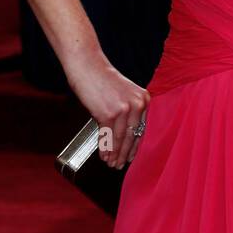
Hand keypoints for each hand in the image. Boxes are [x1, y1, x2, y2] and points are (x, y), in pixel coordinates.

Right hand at [64, 51, 150, 169]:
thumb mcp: (124, 93)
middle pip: (133, 136)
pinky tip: (103, 156)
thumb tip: (126, 136)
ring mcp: (124, 109)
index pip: (142, 128)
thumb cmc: (103, 79)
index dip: (136, 146)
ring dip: (115, 154)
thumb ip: (129, 110)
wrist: (88, 66)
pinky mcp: (109, 113)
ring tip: (111, 164)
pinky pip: (107, 136)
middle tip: (120, 165)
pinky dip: (105, 148)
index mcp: (144, 99)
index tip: (131, 157)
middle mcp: (138, 104)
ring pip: (121, 139)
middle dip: (125, 153)